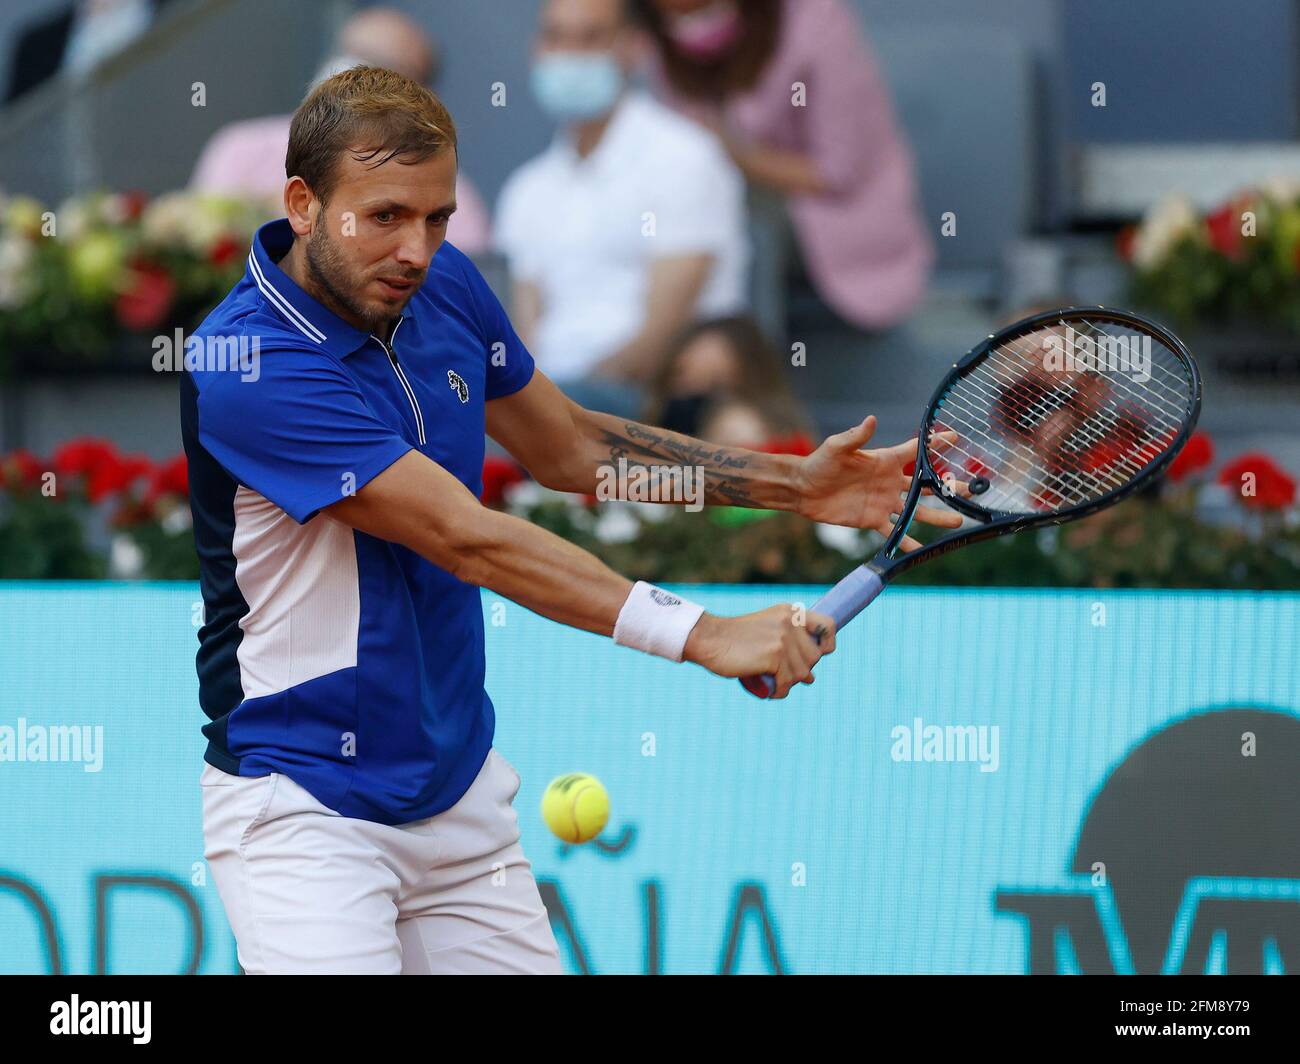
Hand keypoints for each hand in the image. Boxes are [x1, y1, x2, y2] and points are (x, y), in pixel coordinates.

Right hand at [683, 605, 835, 698]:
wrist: (710, 639)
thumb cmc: (736, 639)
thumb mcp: (767, 630)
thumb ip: (790, 645)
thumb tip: (811, 678)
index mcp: (791, 612)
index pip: (828, 626)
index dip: (828, 643)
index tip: (820, 654)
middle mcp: (791, 622)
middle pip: (814, 657)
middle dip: (800, 670)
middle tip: (781, 673)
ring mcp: (783, 639)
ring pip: (802, 673)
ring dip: (788, 682)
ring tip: (773, 681)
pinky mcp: (774, 656)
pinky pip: (787, 682)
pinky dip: (779, 691)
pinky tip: (770, 690)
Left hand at [793, 415, 962, 550]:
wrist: (804, 489)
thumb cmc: (820, 462)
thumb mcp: (838, 447)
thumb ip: (855, 436)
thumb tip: (871, 420)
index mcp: (885, 460)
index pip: (916, 450)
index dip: (936, 444)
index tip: (957, 436)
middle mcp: (890, 481)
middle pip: (925, 485)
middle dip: (948, 487)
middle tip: (971, 490)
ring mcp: (884, 502)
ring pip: (916, 511)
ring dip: (937, 517)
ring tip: (958, 521)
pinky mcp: (873, 519)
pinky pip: (894, 532)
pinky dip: (907, 541)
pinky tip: (922, 551)